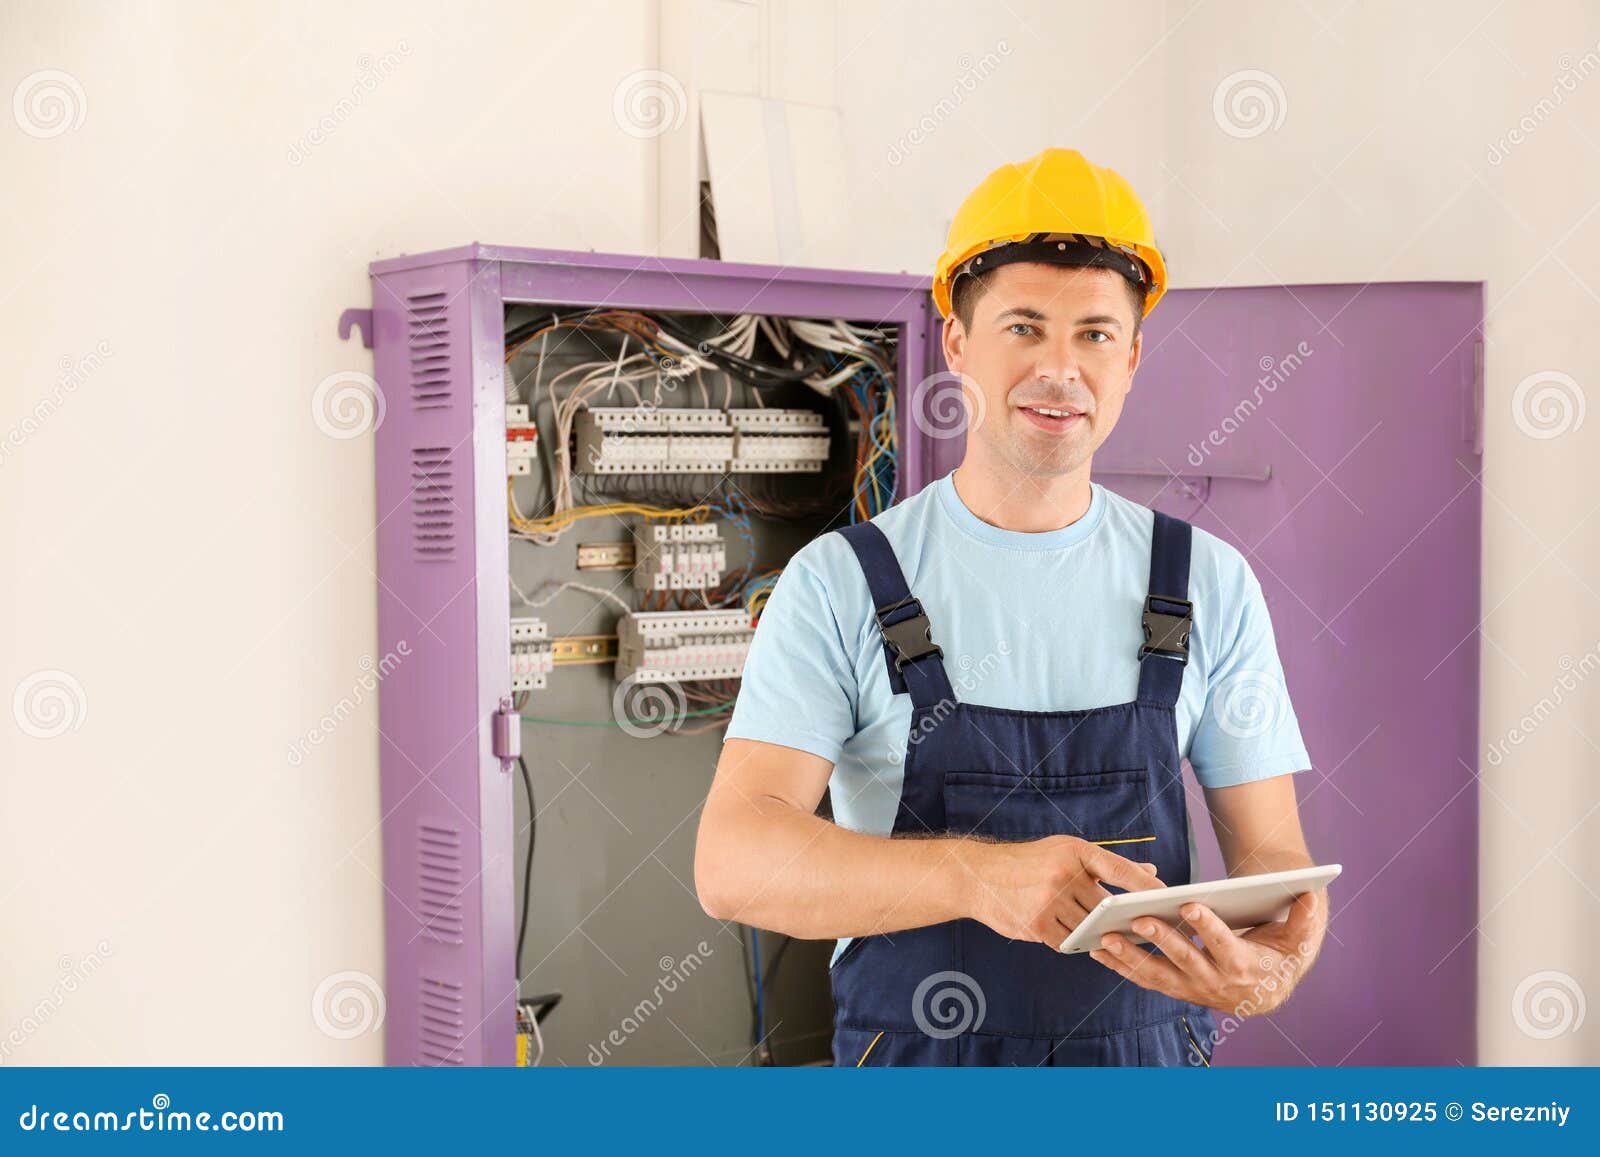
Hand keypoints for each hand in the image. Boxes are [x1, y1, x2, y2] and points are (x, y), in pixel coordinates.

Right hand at [960, 836, 1165, 949]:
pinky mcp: (1036, 925)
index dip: (1146, 885)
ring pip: (1088, 928)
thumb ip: (1107, 864)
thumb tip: (1150, 870)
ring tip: (1102, 933)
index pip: (1119, 869)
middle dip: (1120, 919)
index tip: (1168, 897)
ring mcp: (1049, 901)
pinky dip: (1072, 940)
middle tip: (1140, 927)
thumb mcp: (1065, 851)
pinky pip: (1068, 941)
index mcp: (1074, 852)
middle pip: (1106, 907)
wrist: (978, 876)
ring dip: (1095, 933)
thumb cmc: (1028, 862)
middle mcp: (1063, 874)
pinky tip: (1068, 933)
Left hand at [1088, 890, 1324, 1016]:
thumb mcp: (1296, 938)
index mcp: (1245, 967)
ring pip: (1159, 976)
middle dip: (1163, 939)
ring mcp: (1193, 989)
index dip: (1208, 927)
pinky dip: (1123, 967)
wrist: (1268, 992)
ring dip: (1131, 958)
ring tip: (1106, 939)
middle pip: (1187, 961)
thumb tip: (1311, 895)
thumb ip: (1303, 919)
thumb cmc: (1280, 955)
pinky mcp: (1176, 989)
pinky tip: (1100, 950)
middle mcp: (1217, 984)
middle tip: (1139, 917)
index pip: (1225, 946)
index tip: (1190, 905)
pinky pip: (1147, 980)